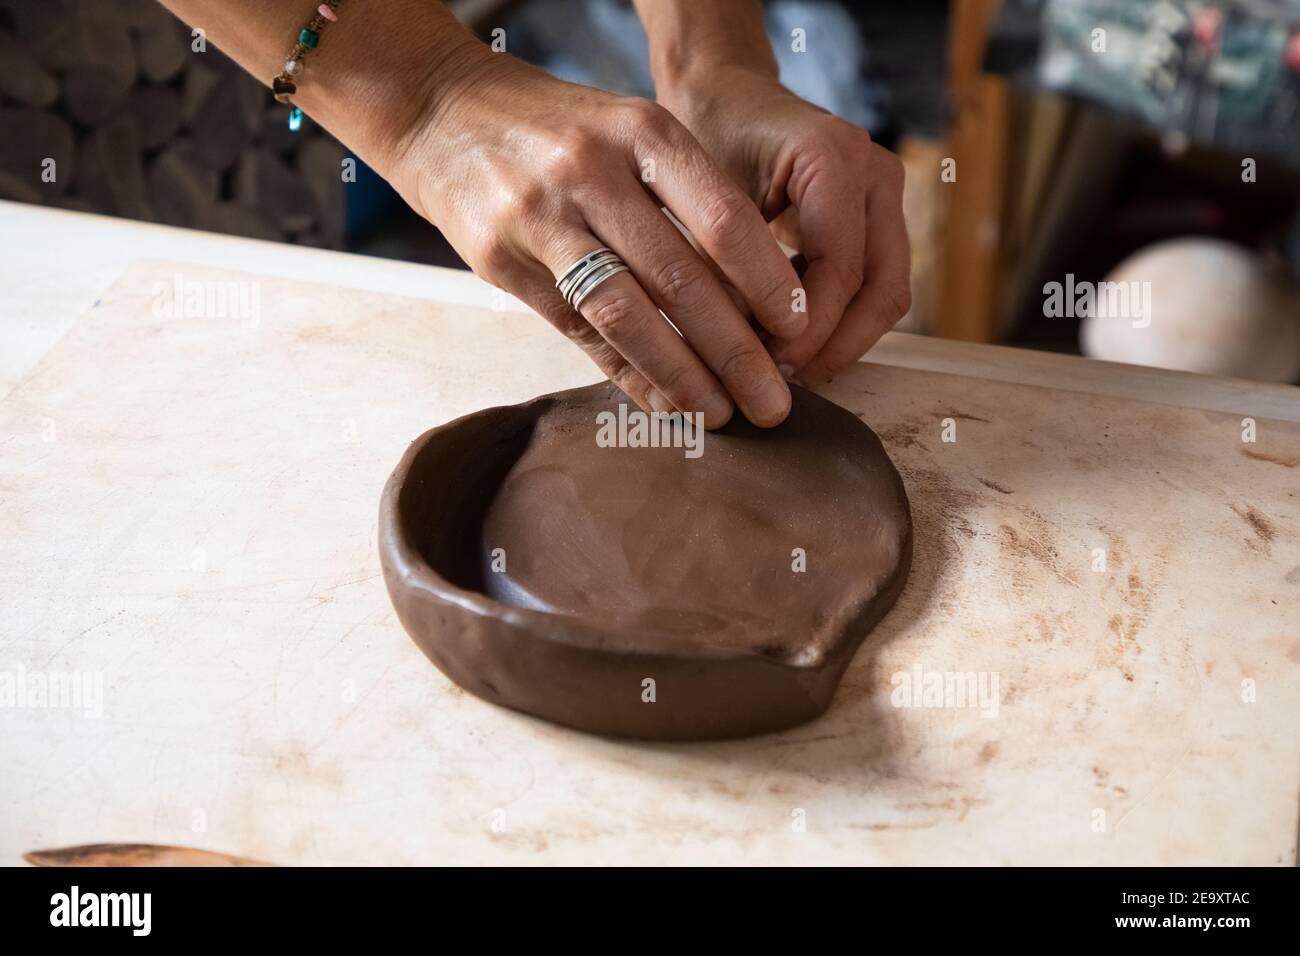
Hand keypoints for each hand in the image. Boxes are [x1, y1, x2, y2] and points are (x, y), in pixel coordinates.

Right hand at [385, 54, 807, 426]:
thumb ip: (682, 197)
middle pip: (681, 277)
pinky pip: (578, 331)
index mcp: (641, 131)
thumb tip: (753, 297)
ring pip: (626, 312)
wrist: (440, 109)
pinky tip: (661, 400)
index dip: (767, 282)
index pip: (722, 217)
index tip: (801, 329)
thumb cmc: (557, 128)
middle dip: (736, 350)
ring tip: (721, 413)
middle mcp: (592, 171)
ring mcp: (540, 217)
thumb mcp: (627, 131)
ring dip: (681, 374)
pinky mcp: (499, 260)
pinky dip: (625, 372)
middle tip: (774, 400)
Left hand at [658, 66, 910, 383]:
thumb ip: (725, 268)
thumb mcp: (703, 202)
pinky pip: (874, 282)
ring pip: (887, 292)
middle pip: (882, 289)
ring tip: (788, 370)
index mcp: (833, 158)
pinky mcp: (878, 215)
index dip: (810, 329)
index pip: (841, 268)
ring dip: (842, 339)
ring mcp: (885, 194)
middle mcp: (874, 173)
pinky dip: (839, 318)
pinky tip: (792, 341)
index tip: (772, 367)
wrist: (726, 97)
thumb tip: (737, 349)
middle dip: (836, 345)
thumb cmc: (708, 137)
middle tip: (786, 381)